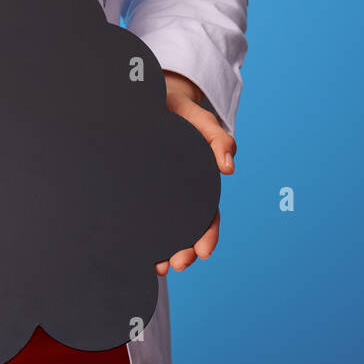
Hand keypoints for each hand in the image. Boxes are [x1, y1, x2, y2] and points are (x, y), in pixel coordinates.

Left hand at [156, 71, 235, 276]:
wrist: (147, 96)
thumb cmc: (178, 109)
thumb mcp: (200, 120)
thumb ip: (218, 139)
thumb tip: (229, 168)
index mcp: (198, 180)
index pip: (206, 213)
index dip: (207, 234)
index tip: (203, 252)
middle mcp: (178, 191)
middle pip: (185, 227)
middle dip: (184, 250)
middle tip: (178, 264)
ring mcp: (156, 191)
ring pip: (162, 227)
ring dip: (163, 250)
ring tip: (158, 267)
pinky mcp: (136, 187)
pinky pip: (139, 214)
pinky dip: (139, 236)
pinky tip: (133, 250)